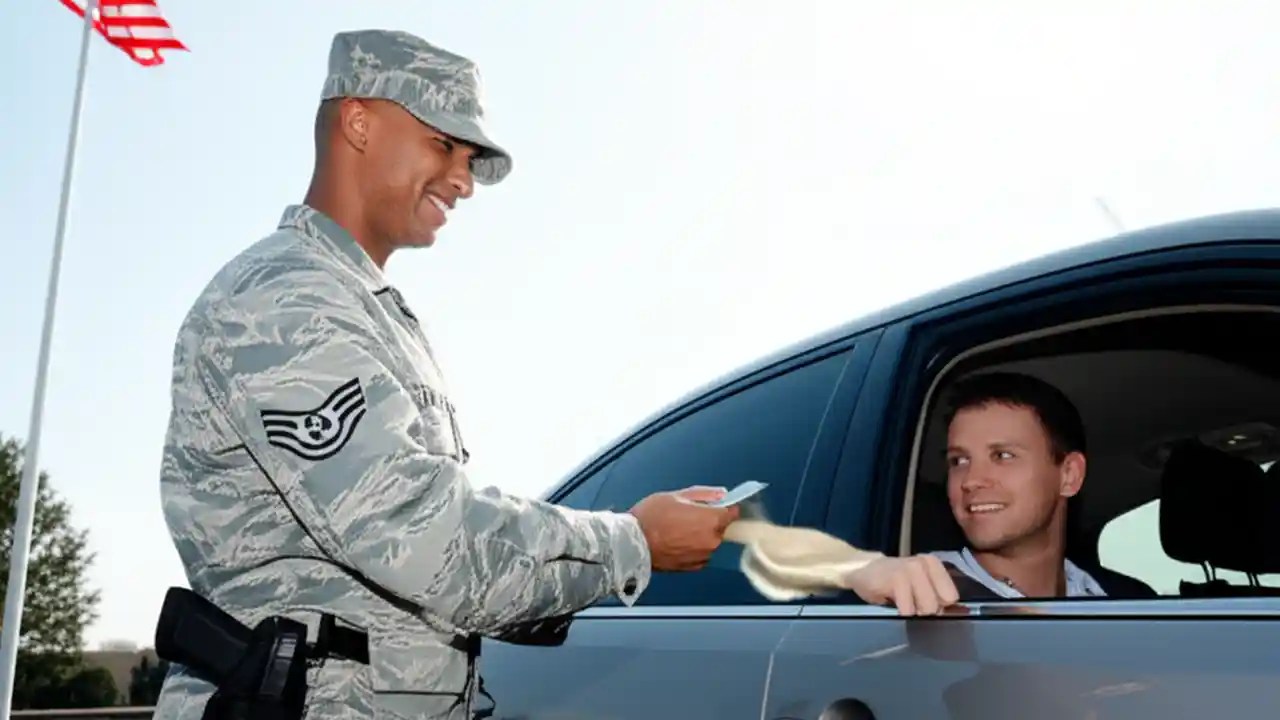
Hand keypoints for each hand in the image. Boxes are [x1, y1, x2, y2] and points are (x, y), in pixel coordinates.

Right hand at [628, 486, 739, 571]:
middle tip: (687, 516)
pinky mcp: (693, 567)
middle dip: (709, 521)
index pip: (732, 512)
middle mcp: (712, 540)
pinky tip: (676, 542)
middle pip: (720, 528)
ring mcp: (703, 556)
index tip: (715, 505)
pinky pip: (700, 554)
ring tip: (678, 530)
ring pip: (709, 542)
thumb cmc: (651, 517)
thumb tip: (722, 494)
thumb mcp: (676, 496)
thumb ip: (703, 494)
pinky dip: (693, 548)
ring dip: (700, 536)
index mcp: (711, 520)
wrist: (632, 543)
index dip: (724, 507)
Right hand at [840, 554, 959, 615]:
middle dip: (924, 611)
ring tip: (900, 600)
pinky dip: (899, 612)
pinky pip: (908, 610)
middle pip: (939, 605)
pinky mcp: (896, 578)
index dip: (938, 606)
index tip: (922, 602)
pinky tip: (890, 600)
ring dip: (911, 612)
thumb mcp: (919, 587)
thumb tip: (963, 614)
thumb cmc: (893, 583)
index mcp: (934, 565)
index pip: (951, 597)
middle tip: (909, 601)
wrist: (862, 570)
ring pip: (926, 609)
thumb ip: (939, 598)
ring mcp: (911, 569)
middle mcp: (925, 564)